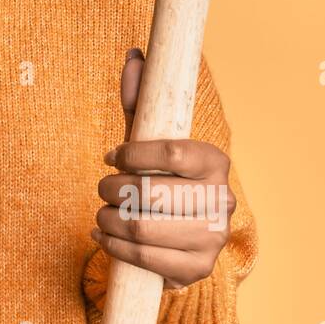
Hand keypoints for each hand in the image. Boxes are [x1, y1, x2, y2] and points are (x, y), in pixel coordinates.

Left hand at [90, 47, 234, 288]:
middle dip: (113, 189)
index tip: (111, 156)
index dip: (133, 153)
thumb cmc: (159, 176)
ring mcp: (213, 237)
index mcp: (215, 161)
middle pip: (152, 192)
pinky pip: (144, 257)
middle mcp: (222, 199)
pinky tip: (104, 236)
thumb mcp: (149, 139)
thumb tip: (135, 55)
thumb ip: (141, 100)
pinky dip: (114, 246)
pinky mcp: (197, 269)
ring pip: (144, 226)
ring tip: (101, 213)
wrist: (178, 234)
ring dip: (109, 219)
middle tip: (102, 189)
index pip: (173, 151)